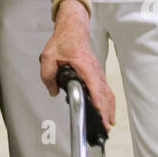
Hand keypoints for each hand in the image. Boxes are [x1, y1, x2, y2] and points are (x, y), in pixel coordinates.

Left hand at [39, 0, 115, 130]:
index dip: (96, 98)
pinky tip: (108, 111)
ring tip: (108, 124)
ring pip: (107, 93)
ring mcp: (97, 72)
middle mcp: (94, 70)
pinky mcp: (97, 75)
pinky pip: (105, 90)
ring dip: (109, 108)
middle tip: (105, 126)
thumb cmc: (63, 42)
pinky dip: (108, 102)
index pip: (93, 83)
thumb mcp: (48, 57)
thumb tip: (53, 91)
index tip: (98, 110)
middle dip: (106, 110)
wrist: (72, 30)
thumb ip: (48, 75)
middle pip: (104, 92)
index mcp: (83, 64)